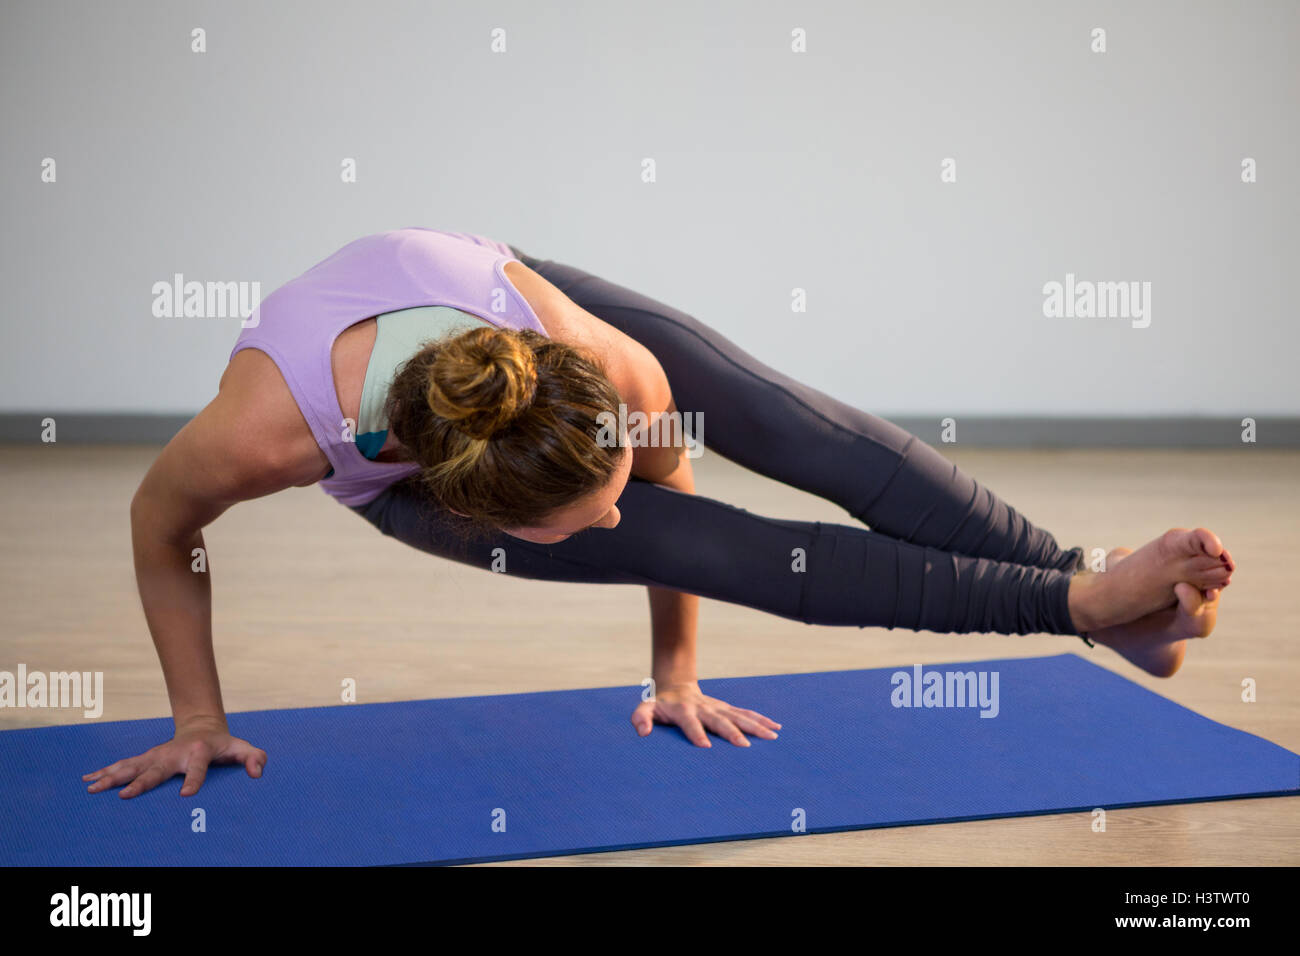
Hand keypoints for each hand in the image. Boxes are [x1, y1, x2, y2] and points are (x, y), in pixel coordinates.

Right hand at [82, 715, 265, 797]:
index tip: (187, 795)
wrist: (202, 728)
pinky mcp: (147, 758)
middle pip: (156, 769)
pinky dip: (105, 772)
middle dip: (141, 782)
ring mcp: (157, 756)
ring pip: (133, 766)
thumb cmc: (224, 745)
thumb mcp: (242, 748)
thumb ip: (254, 758)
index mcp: (199, 753)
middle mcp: (174, 754)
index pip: (198, 768)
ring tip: (93, 787)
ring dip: (113, 777)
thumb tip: (258, 772)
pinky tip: (88, 780)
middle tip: (125, 795)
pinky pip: (124, 765)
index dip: (195, 780)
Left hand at [630, 680, 780, 747]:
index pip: (690, 722)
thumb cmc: (659, 704)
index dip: (696, 733)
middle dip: (732, 732)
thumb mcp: (645, 707)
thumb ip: (641, 717)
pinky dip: (761, 719)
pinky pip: (746, 713)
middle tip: (744, 746)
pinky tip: (776, 727)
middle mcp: (704, 708)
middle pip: (720, 720)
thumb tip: (643, 733)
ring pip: (739, 716)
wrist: (676, 686)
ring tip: (772, 736)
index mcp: (683, 710)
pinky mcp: (727, 709)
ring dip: (755, 726)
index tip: (705, 747)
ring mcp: (718, 707)